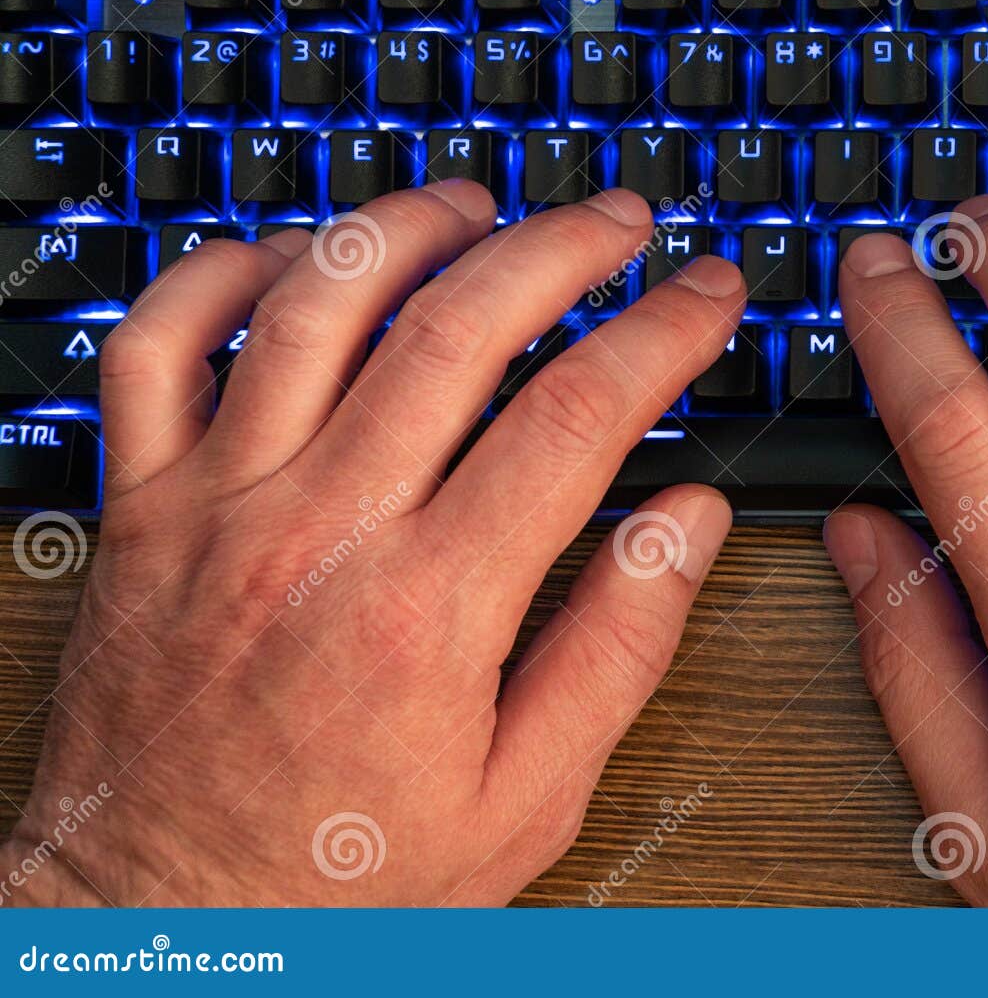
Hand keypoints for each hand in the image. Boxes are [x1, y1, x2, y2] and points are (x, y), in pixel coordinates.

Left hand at [2, 182, 744, 905]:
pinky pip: (156, 348)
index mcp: (431, 607)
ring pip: (313, 303)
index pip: (577, 414)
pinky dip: (219, 275)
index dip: (662, 331)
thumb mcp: (525, 801)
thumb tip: (684, 523)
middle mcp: (319, 531)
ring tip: (475, 202)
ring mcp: (216, 508)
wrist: (160, 932)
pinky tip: (290, 259)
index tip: (706, 295)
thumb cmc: (336, 883)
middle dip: (560, 247)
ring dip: (408, 226)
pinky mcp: (141, 511)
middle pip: (459, 324)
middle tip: (619, 220)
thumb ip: (617, 649)